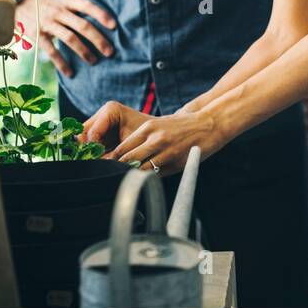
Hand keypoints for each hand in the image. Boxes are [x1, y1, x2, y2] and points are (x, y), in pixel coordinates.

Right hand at [16, 0, 115, 76]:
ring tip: (94, 61)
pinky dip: (61, 63)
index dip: (101, 14)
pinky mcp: (37, 35)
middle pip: (82, 25)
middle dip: (98, 39)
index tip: (114, 26)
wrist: (14, 0)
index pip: (87, 5)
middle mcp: (58, 11)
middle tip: (110, 51)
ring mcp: (47, 23)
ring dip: (83, 51)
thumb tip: (98, 4)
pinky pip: (51, 51)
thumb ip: (74, 0)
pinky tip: (70, 73)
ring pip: (69, 38)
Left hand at [83, 101, 226, 174]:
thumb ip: (142, 142)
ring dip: (128, 177)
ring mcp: (165, 151)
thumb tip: (123, 161)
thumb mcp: (158, 127)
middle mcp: (154, 139)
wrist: (207, 123)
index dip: (108, 161)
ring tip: (118, 184)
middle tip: (103, 181)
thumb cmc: (180, 127)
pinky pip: (156, 174)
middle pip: (126, 159)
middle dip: (113, 170)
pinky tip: (140, 184)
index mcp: (147, 129)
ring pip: (139, 169)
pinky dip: (146, 180)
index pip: (121, 148)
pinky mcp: (176, 161)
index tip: (99, 170)